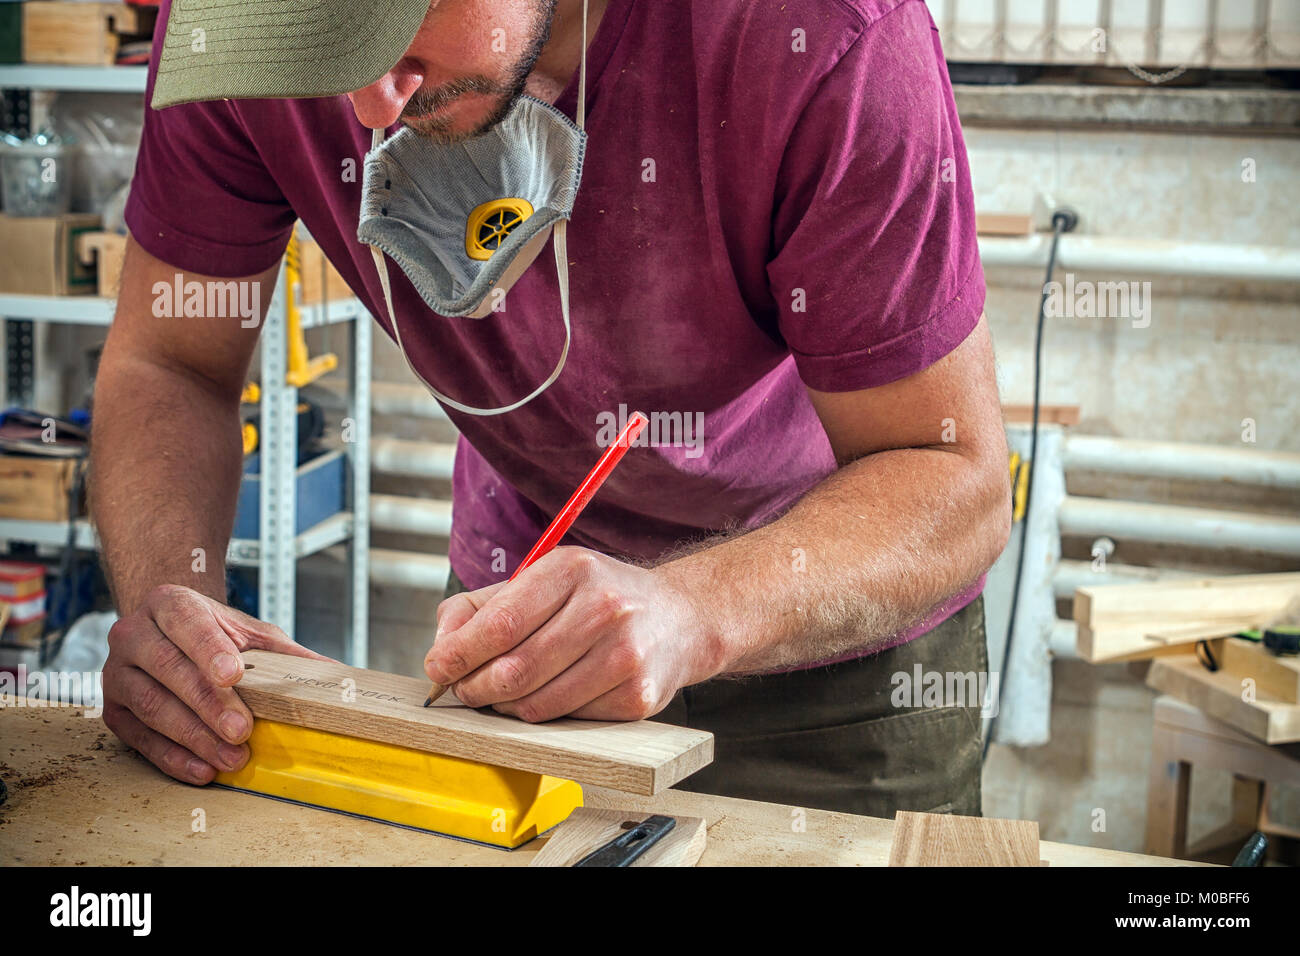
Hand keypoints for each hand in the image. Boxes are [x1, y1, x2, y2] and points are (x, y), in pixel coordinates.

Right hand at [102, 584, 331, 783]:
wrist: (167, 636)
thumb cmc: (214, 634)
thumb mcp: (252, 634)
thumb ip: (287, 653)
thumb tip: (335, 675)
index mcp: (168, 603)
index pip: (187, 622)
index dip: (208, 648)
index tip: (233, 674)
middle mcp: (133, 634)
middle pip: (169, 669)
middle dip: (208, 704)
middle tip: (241, 731)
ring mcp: (117, 672)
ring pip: (152, 705)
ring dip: (193, 736)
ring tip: (231, 756)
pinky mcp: (114, 709)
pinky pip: (140, 737)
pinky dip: (172, 757)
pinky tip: (201, 769)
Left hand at [425, 548, 721, 721]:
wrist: (680, 617)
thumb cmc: (597, 599)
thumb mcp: (543, 580)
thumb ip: (481, 607)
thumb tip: (441, 648)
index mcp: (572, 569)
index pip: (501, 623)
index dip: (459, 653)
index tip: (437, 668)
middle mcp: (603, 607)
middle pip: (515, 669)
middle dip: (475, 688)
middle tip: (464, 691)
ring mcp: (625, 654)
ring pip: (537, 703)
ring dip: (507, 707)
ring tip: (504, 694)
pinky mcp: (638, 696)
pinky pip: (568, 720)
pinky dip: (547, 716)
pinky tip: (550, 695)